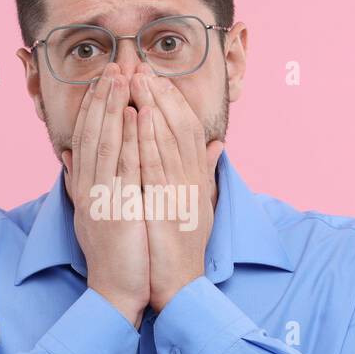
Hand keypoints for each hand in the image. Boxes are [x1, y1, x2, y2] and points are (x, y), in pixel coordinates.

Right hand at [61, 64, 150, 325]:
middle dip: (102, 98)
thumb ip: (90, 186)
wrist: (116, 291)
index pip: (87, 140)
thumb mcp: (99, 215)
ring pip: (105, 142)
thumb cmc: (116, 256)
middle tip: (113, 67)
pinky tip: (135, 115)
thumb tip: (75, 160)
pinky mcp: (116, 208)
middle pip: (92, 134)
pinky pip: (122, 166)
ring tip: (121, 78)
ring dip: (112, 107)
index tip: (104, 82)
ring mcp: (100, 197)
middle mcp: (88, 188)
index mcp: (86, 189)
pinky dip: (128, 138)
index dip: (95, 109)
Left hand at [131, 71, 222, 312]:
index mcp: (195, 179)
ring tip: (138, 79)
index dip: (172, 102)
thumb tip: (216, 145)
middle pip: (179, 127)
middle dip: (160, 95)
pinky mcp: (166, 206)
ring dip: (152, 106)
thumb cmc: (183, 250)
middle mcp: (192, 181)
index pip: (186, 131)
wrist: (179, 287)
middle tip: (142, 66)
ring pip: (168, 140)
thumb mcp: (196, 206)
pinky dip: (148, 139)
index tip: (155, 78)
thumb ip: (202, 173)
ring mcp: (180, 192)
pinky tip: (138, 116)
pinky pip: (156, 166)